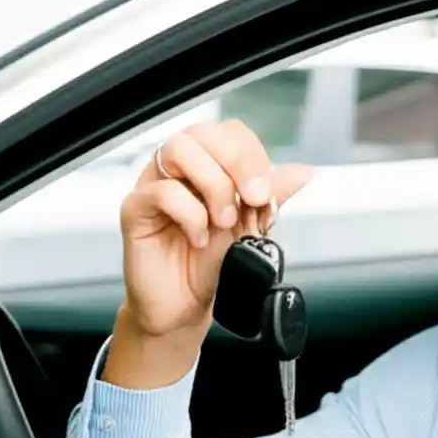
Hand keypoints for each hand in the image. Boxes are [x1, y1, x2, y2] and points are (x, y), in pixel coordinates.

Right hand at [118, 119, 312, 337]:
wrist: (186, 306)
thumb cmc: (211, 263)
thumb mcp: (251, 226)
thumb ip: (272, 196)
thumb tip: (302, 171)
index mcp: (208, 165)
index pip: (229, 132)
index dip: (251, 154)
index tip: (264, 191)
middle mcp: (179, 169)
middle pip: (203, 132)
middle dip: (237, 163)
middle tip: (252, 200)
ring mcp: (154, 184)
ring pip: (179, 149)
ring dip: (213, 184)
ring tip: (223, 221)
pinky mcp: (135, 209)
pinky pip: (161, 191)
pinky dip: (190, 214)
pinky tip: (198, 237)